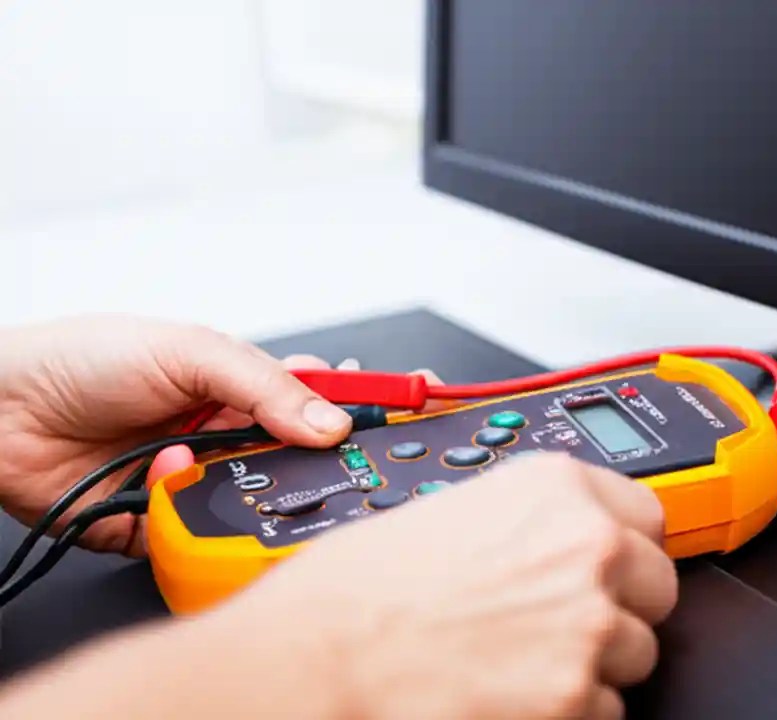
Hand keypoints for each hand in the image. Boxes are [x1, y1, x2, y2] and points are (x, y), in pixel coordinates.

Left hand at [0, 314, 441, 555]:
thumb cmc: (85, 358)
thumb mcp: (192, 350)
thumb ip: (270, 387)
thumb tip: (334, 423)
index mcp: (246, 386)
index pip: (327, 398)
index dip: (371, 405)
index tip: (415, 406)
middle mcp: (229, 435)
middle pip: (301, 460)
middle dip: (308, 458)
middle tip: (314, 453)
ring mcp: (199, 480)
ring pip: (256, 501)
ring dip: (232, 478)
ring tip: (191, 446)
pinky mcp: (164, 524)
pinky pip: (200, 532)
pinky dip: (181, 503)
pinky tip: (154, 468)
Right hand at [201, 453, 678, 718]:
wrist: (316, 662)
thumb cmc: (355, 592)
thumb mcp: (452, 510)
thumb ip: (528, 519)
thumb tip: (558, 539)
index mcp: (555, 488)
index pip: (647, 516)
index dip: (623, 547)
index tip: (611, 565)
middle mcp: (587, 548)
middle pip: (655, 585)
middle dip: (617, 606)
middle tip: (558, 621)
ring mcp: (588, 625)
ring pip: (634, 652)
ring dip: (591, 663)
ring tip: (519, 661)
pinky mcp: (577, 697)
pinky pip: (604, 709)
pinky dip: (567, 710)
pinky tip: (510, 695)